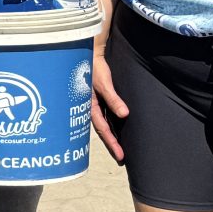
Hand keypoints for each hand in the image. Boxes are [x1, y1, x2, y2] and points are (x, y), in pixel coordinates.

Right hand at [90, 47, 127, 162]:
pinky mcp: (98, 99)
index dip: (112, 143)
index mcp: (89, 106)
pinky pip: (103, 116)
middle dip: (111, 144)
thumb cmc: (94, 67)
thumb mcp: (104, 83)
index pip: (103, 129)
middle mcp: (90, 108)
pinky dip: (109, 125)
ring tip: (119, 147)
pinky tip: (114, 129)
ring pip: (103, 124)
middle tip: (121, 158)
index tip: (121, 155)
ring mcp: (94, 104)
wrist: (88, 54)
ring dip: (110, 136)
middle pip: (102, 130)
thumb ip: (113, 98)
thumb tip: (124, 114)